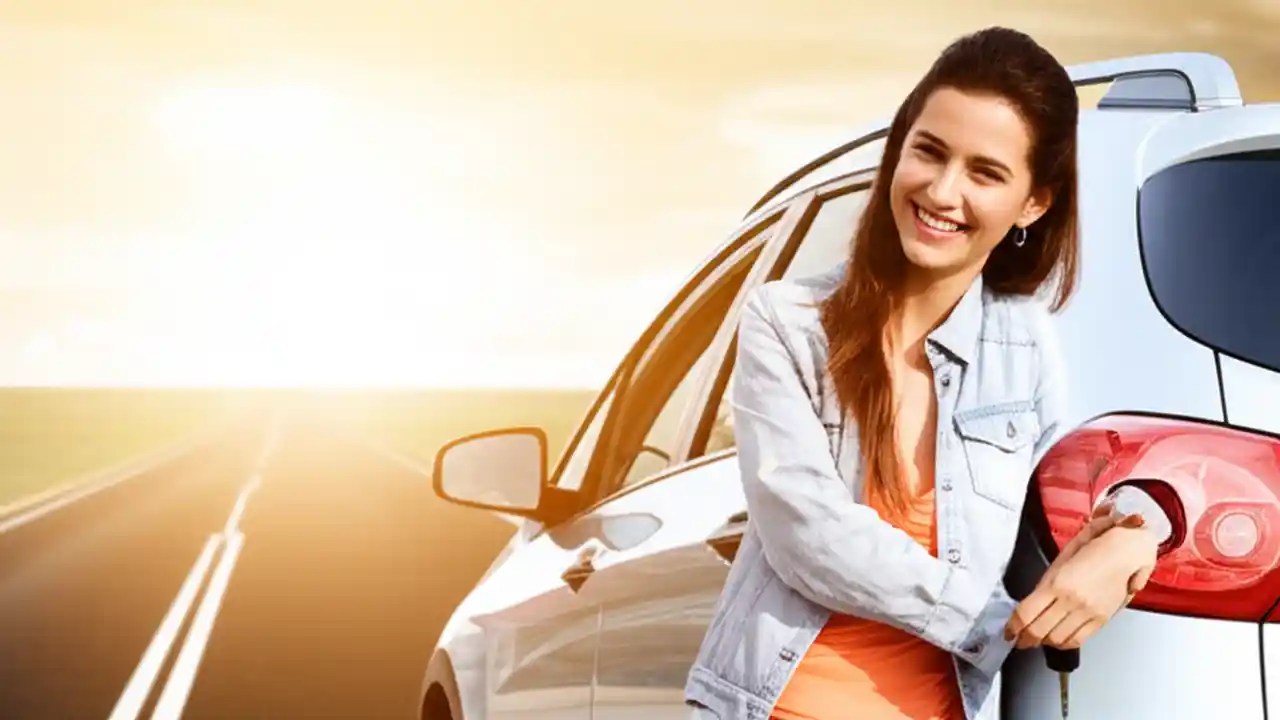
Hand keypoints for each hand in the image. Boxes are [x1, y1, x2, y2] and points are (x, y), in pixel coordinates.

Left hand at [1004, 509, 1157, 649]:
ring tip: (1036, 639)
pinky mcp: (1102, 619)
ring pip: (1057, 639)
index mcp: (1057, 583)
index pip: (1026, 614)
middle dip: (1025, 639)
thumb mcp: (1060, 560)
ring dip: (1043, 642)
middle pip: (1039, 630)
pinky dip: (1063, 643)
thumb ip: (1045, 583)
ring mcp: (1088, 612)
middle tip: (1018, 640)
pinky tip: (1056, 639)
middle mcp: (1072, 601)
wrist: (1128, 549)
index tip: (1008, 631)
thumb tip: (1031, 604)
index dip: (1013, 627)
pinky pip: (1078, 640)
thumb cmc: (1095, 547)